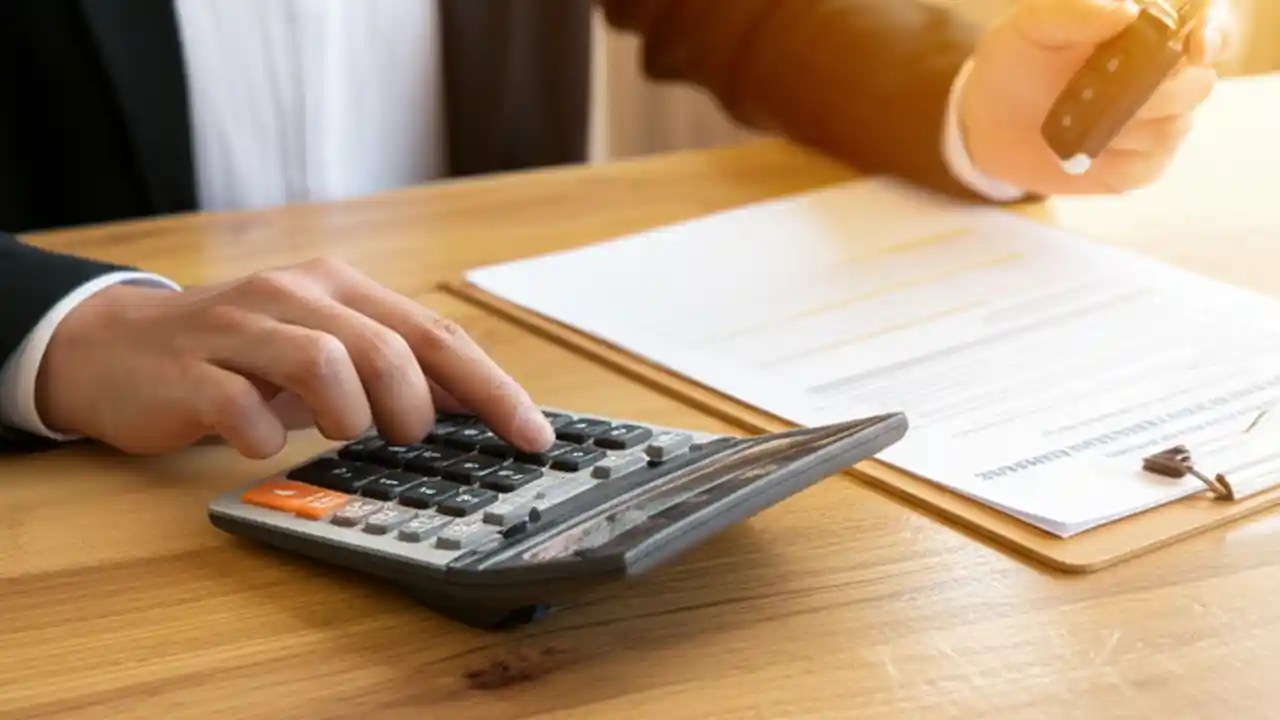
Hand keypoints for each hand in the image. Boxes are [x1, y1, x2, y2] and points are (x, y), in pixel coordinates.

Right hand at [35, 258, 555, 458]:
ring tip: (337, 431)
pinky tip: (260, 441)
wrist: (116, 349)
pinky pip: (240, 404)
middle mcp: (294, 294)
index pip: (435, 334)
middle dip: (415, 407)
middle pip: (388, 347)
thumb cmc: (241, 356)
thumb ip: (394, 370)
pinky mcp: (188, 370)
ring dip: (349, 415)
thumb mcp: (324, 351)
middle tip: (405, 437)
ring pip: (324, 361)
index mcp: (339, 287)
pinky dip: (264, 437)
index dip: (492, 389)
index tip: (534, 436)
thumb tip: (478, 406)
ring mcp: (238, 328)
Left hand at [960, 0, 1236, 194]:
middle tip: (1109, 96)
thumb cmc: (1015, 62)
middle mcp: (1162, 75)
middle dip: (1160, 93)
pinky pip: (1147, 166)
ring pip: (1175, 127)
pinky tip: (1086, 150)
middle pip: (1199, 84)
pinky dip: (1117, 161)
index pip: (1209, 25)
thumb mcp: (1030, 28)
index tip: (1196, 47)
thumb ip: (1074, 12)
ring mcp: (1154, 121)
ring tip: (1080, 120)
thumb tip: (1128, 11)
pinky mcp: (1136, 163)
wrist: (986, 122)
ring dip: (1128, 127)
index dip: (1215, 34)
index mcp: (1147, 31)